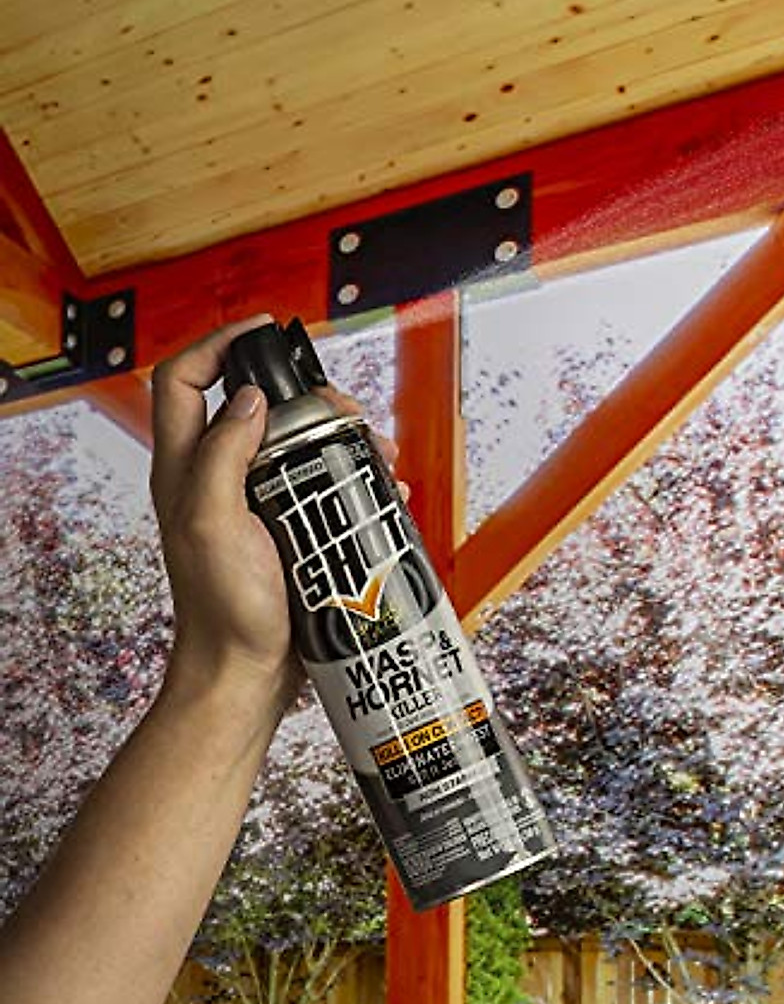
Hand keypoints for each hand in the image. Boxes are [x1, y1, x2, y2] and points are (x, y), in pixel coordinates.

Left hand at [150, 320, 402, 714]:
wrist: (250, 671)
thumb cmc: (224, 609)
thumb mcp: (211, 523)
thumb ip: (220, 455)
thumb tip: (248, 399)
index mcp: (187, 469)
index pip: (184, 380)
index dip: (216, 343)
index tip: (263, 332)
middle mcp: (219, 478)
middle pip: (255, 404)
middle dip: (302, 394)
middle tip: (339, 408)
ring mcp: (257, 504)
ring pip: (296, 442)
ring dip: (337, 435)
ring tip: (372, 450)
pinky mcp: (291, 529)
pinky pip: (322, 485)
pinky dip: (353, 476)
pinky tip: (379, 487)